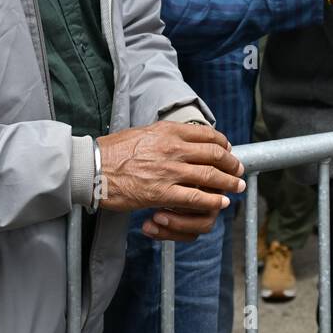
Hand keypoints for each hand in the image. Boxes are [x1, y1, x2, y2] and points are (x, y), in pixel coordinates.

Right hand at [97, 121, 245, 241]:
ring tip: (238, 186)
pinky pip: (196, 197)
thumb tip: (182, 137)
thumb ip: (165, 134)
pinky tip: (221, 201)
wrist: (93, 167)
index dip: (223, 143)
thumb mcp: (144, 131)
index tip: (228, 149)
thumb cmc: (114, 149)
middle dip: (232, 163)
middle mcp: (174, 149)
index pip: (207, 135)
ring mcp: (170, 171)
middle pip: (214, 155)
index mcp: (169, 131)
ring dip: (229, 182)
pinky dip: (213, 200)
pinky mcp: (162, 193)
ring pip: (210, 176)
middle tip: (239, 169)